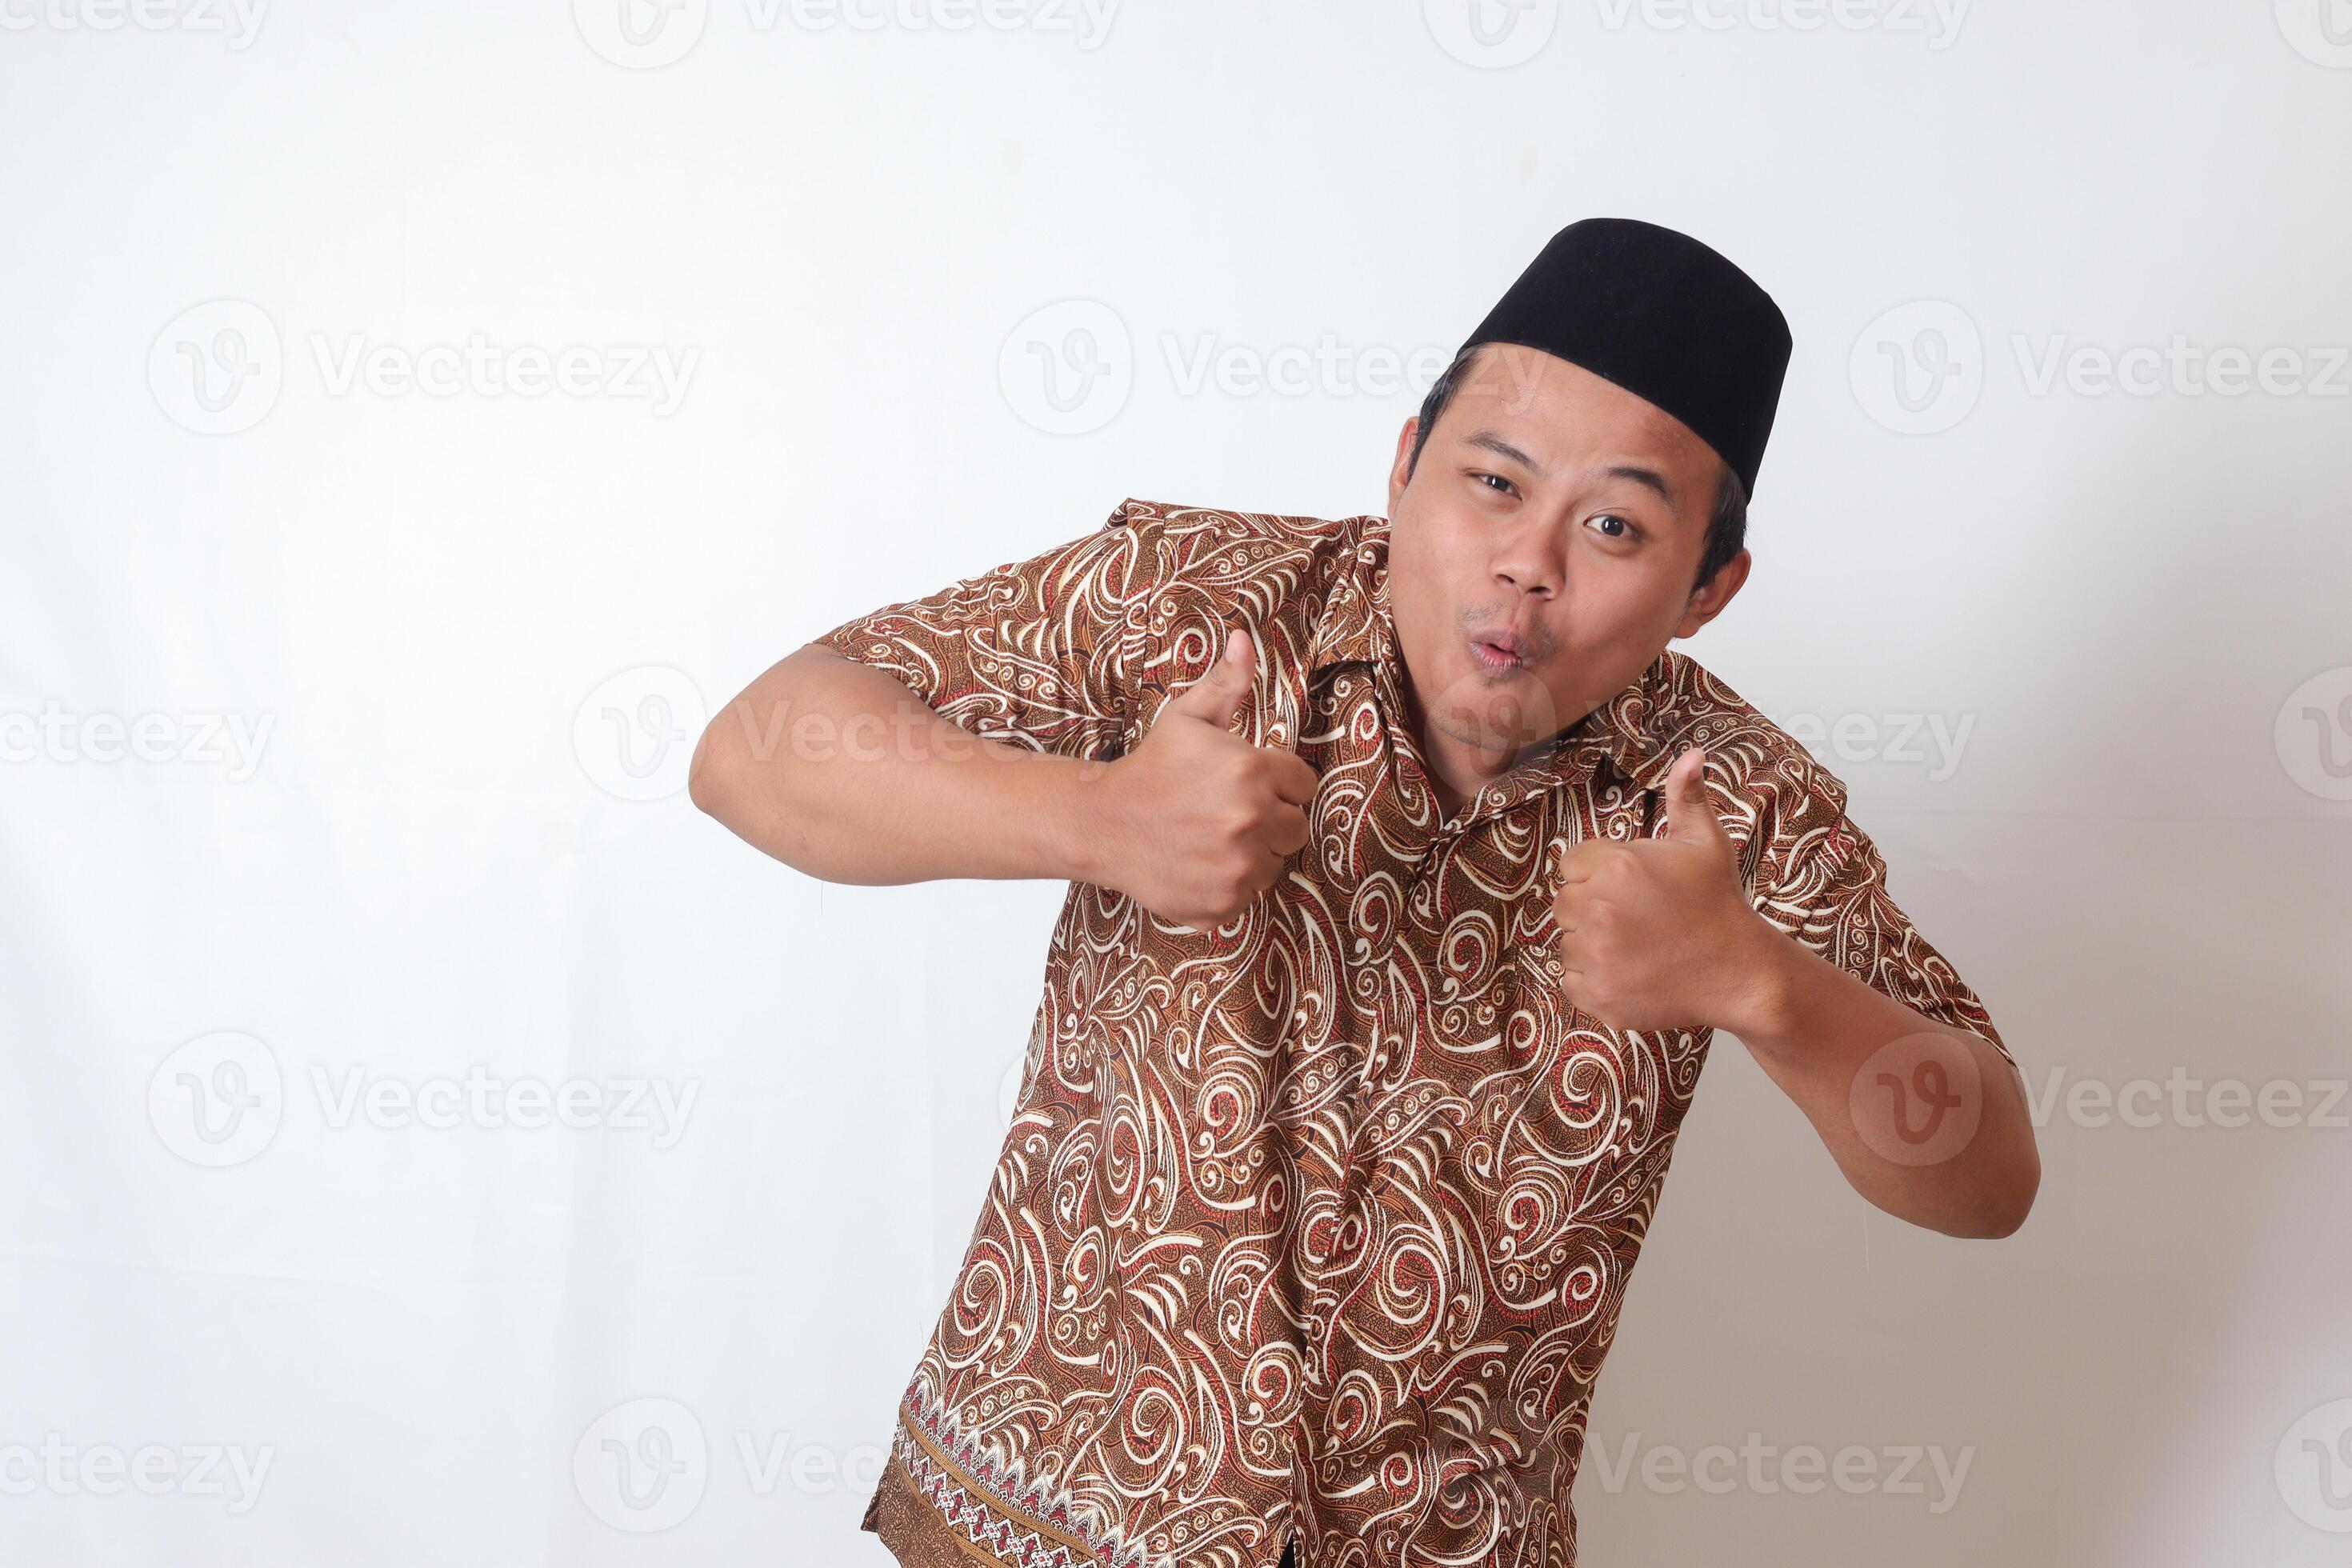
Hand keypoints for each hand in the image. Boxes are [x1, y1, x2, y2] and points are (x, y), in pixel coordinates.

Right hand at [1094, 623, 1318, 931]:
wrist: (1101, 823)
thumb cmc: (1150, 768)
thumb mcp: (1187, 718)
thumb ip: (1226, 683)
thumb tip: (1245, 639)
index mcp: (1251, 771)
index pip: (1304, 784)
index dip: (1278, 782)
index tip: (1246, 783)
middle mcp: (1251, 820)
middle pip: (1296, 826)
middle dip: (1271, 818)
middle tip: (1226, 811)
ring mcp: (1238, 867)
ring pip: (1276, 862)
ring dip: (1254, 852)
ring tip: (1212, 836)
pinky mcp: (1224, 902)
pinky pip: (1251, 894)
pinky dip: (1232, 884)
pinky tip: (1201, 862)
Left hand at [1554, 744, 1780, 1031]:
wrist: (1740, 971)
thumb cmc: (1718, 902)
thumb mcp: (1705, 842)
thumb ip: (1687, 795)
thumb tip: (1693, 752)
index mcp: (1616, 864)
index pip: (1571, 864)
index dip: (1598, 874)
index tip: (1631, 888)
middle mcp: (1597, 907)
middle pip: (1564, 902)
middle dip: (1593, 907)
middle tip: (1637, 919)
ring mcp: (1595, 955)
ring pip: (1568, 942)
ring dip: (1593, 944)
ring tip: (1639, 945)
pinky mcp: (1597, 994)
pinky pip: (1572, 981)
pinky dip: (1594, 980)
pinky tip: (1632, 972)